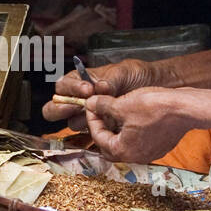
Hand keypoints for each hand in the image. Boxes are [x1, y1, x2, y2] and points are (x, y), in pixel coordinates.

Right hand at [42, 59, 156, 131]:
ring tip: (101, 117)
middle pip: (55, 108)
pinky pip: (90, 137)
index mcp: (80, 83)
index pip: (63, 86)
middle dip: (61, 108)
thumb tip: (100, 87)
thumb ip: (111, 80)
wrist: (155, 89)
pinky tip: (106, 133)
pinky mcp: (101, 130)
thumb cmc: (136, 76)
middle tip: (77, 106)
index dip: (71, 88)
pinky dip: (94, 136)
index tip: (87, 89)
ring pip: (74, 123)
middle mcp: (80, 101)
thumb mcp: (124, 72)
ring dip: (83, 121)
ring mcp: (89, 117)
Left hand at [85, 88, 189, 163]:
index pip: (98, 137)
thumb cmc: (156, 107)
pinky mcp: (159, 147)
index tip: (92, 106)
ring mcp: (149, 154)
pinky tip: (135, 116)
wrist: (186, 109)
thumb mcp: (122, 104)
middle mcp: (135, 157)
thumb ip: (102, 106)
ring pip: (125, 144)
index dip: (92, 119)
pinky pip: (139, 142)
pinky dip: (132, 132)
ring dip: (118, 130)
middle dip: (104, 128)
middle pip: (110, 145)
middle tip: (102, 112)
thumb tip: (90, 103)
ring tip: (117, 112)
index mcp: (122, 151)